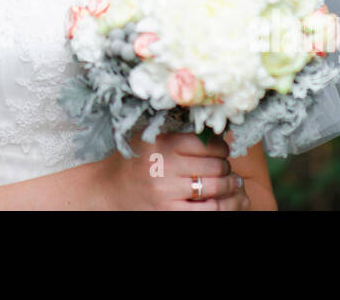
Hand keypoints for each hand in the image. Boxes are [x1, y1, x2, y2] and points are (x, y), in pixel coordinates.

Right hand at [93, 132, 249, 210]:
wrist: (110, 189)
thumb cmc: (135, 161)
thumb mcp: (151, 137)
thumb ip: (177, 130)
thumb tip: (215, 129)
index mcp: (161, 142)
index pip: (206, 142)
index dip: (220, 147)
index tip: (221, 150)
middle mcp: (163, 164)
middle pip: (214, 164)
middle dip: (225, 166)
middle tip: (224, 167)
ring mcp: (166, 190)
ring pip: (215, 186)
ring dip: (228, 185)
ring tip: (228, 183)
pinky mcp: (168, 211)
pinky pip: (208, 209)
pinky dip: (221, 204)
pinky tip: (220, 199)